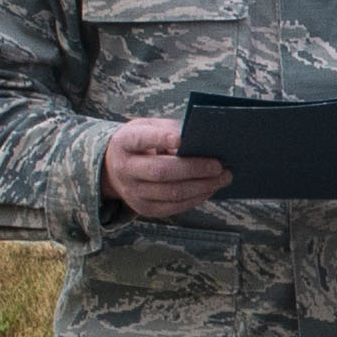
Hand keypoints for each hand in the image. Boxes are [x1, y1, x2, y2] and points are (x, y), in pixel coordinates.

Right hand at [102, 118, 229, 219]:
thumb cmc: (140, 143)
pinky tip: (210, 188)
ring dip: (201, 186)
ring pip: (171, 193)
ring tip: (222, 178)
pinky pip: (174, 206)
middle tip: (219, 165)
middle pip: (161, 172)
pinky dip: (196, 198)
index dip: (160, 139)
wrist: (114, 168)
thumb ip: (169, 129)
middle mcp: (125, 169)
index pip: (141, 140)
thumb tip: (201, 138)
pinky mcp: (144, 209)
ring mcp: (133, 192)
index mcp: (124, 143)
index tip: (181, 138)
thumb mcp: (147, 127)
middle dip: (194, 169)